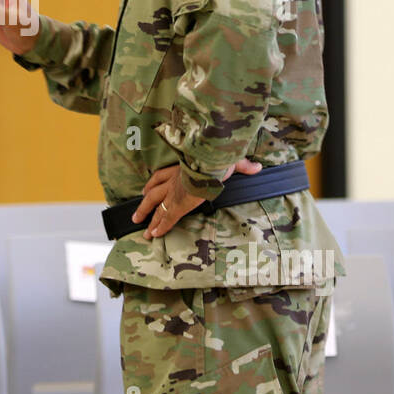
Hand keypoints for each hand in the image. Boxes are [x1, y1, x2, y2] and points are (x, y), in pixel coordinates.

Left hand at [131, 158, 263, 238]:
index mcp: (180, 169)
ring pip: (155, 207)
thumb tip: (256, 167)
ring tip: (143, 230)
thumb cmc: (217, 158)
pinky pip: (166, 218)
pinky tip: (154, 235)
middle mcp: (172, 181)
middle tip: (137, 215)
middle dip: (144, 205)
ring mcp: (174, 193)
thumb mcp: (228, 160)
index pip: (162, 176)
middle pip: (152, 193)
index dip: (153, 183)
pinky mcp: (178, 205)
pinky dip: (160, 227)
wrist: (209, 163)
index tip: (146, 189)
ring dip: (147, 218)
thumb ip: (241, 165)